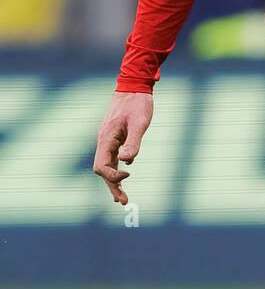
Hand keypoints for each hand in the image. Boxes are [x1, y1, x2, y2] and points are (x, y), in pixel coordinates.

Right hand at [93, 91, 153, 205]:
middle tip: (123, 202)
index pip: (101, 166)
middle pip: (101, 170)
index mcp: (106, 138)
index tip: (129, 173)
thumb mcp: (140, 123)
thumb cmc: (137, 103)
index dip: (113, 175)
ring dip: (113, 182)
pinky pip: (111, 158)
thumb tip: (126, 162)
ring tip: (122, 198)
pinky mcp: (113, 138)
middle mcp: (103, 141)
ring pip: (106, 166)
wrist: (134, 86)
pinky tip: (124, 176)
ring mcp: (107, 139)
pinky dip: (116, 170)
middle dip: (112, 186)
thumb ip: (134, 142)